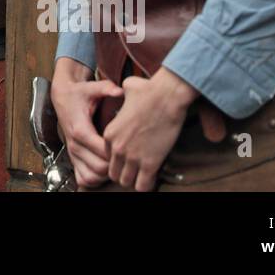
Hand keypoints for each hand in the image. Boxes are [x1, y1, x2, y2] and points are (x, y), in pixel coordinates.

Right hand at [50, 58, 122, 187]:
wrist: (62, 97)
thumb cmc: (79, 94)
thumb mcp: (92, 88)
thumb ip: (106, 88)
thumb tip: (119, 90)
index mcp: (80, 129)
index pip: (102, 152)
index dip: (118, 153)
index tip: (129, 146)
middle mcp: (75, 144)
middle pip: (100, 168)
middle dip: (115, 165)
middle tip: (127, 156)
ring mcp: (73, 153)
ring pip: (92, 177)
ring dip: (106, 175)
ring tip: (116, 164)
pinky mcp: (72, 158)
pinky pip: (83, 178)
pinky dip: (95, 179)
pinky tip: (104, 170)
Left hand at [101, 68, 198, 191]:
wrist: (166, 96)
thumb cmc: (149, 90)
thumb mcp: (127, 88)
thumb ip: (121, 92)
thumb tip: (126, 89)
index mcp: (109, 133)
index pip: (107, 157)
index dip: (119, 158)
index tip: (130, 156)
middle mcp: (117, 147)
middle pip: (114, 172)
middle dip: (124, 173)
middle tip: (136, 169)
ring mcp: (132, 157)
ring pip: (126, 182)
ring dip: (134, 180)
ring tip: (144, 174)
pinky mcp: (150, 163)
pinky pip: (143, 186)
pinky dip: (147, 185)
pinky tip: (153, 177)